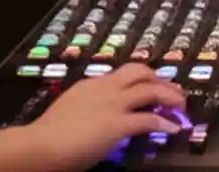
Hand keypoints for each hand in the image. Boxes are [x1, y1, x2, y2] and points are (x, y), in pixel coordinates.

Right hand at [24, 64, 187, 170]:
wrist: (38, 146)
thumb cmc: (46, 135)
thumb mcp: (69, 111)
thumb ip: (85, 108)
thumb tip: (95, 117)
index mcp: (90, 85)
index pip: (122, 75)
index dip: (142, 79)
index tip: (152, 84)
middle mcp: (105, 89)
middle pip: (141, 73)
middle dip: (161, 80)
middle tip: (174, 89)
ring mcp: (113, 105)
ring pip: (151, 90)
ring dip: (170, 97)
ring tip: (181, 106)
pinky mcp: (118, 123)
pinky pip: (150, 120)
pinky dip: (165, 123)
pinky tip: (173, 129)